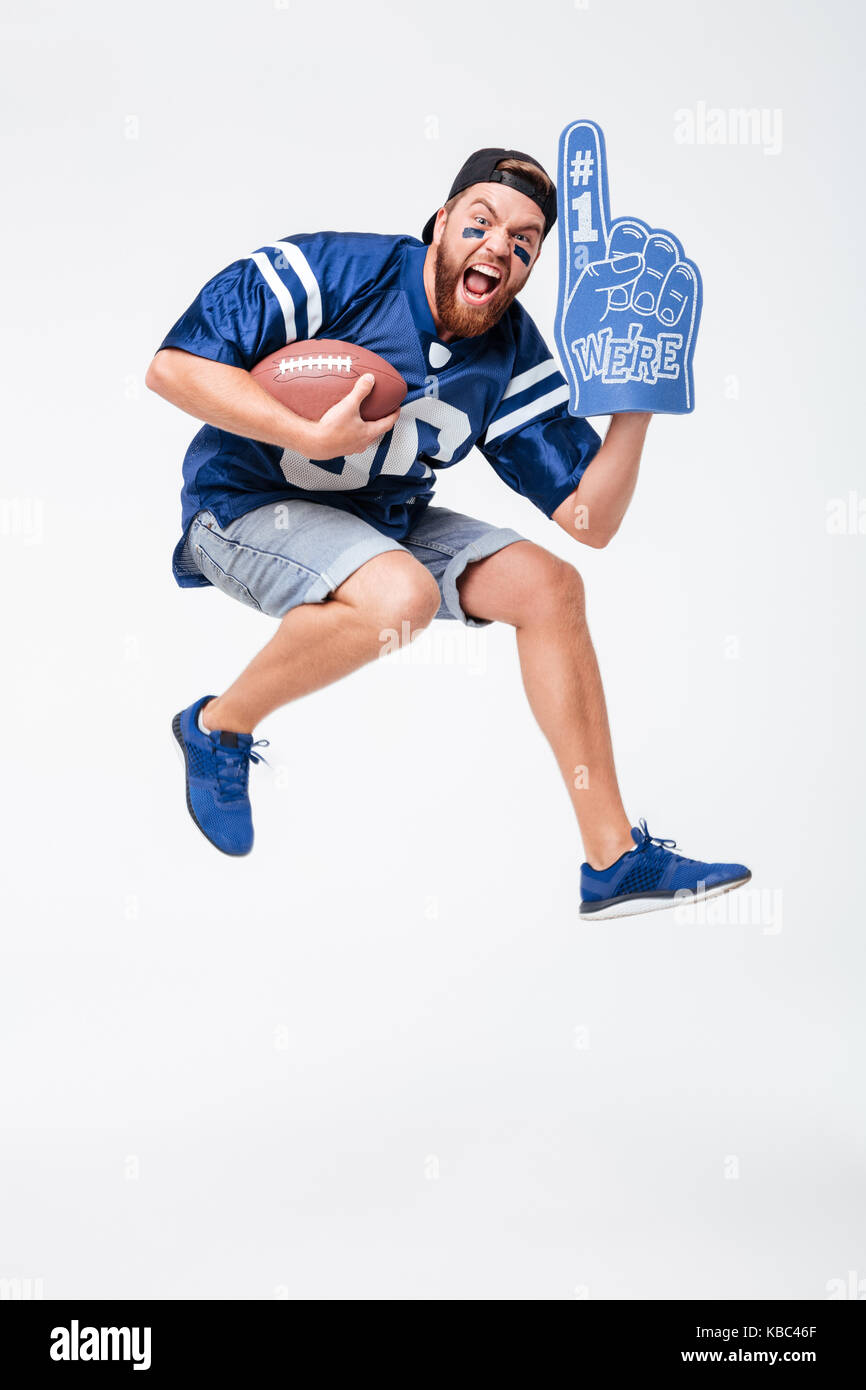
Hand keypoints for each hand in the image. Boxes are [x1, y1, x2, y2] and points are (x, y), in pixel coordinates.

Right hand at [297, 374, 400, 459]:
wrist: (314, 443)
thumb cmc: (331, 430)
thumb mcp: (348, 405)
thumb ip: (360, 391)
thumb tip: (369, 379)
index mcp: (368, 433)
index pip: (387, 423)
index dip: (394, 415)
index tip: (397, 410)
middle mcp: (362, 442)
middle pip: (377, 432)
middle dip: (380, 423)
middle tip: (381, 415)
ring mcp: (352, 448)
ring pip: (364, 439)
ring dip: (365, 430)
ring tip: (362, 421)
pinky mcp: (341, 449)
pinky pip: (351, 441)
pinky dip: (352, 434)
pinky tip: (344, 427)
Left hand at [554, 120, 701, 415]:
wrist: (621, 400)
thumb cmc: (594, 363)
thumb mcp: (577, 321)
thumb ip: (593, 282)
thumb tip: (622, 258)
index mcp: (591, 272)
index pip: (589, 219)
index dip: (586, 183)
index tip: (582, 138)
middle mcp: (623, 271)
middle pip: (632, 233)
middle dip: (628, 254)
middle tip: (621, 286)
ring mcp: (653, 285)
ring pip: (659, 253)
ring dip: (647, 280)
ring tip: (636, 312)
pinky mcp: (678, 303)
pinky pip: (683, 279)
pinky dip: (672, 293)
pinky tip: (659, 311)